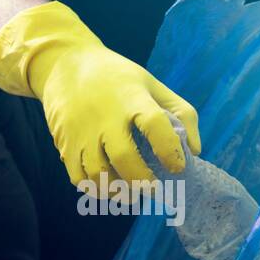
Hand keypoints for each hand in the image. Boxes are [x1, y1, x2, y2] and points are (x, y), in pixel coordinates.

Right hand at [0, 1, 200, 186]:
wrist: (65, 65)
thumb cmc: (117, 78)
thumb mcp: (152, 84)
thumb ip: (181, 113)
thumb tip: (195, 151)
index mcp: (131, 97)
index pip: (154, 124)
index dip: (169, 149)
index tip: (178, 167)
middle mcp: (105, 116)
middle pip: (125, 158)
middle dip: (143, 181)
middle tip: (153, 189)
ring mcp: (82, 131)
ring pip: (99, 174)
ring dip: (118, 192)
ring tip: (131, 194)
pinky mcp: (65, 143)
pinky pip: (78, 177)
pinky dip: (95, 189)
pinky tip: (109, 187)